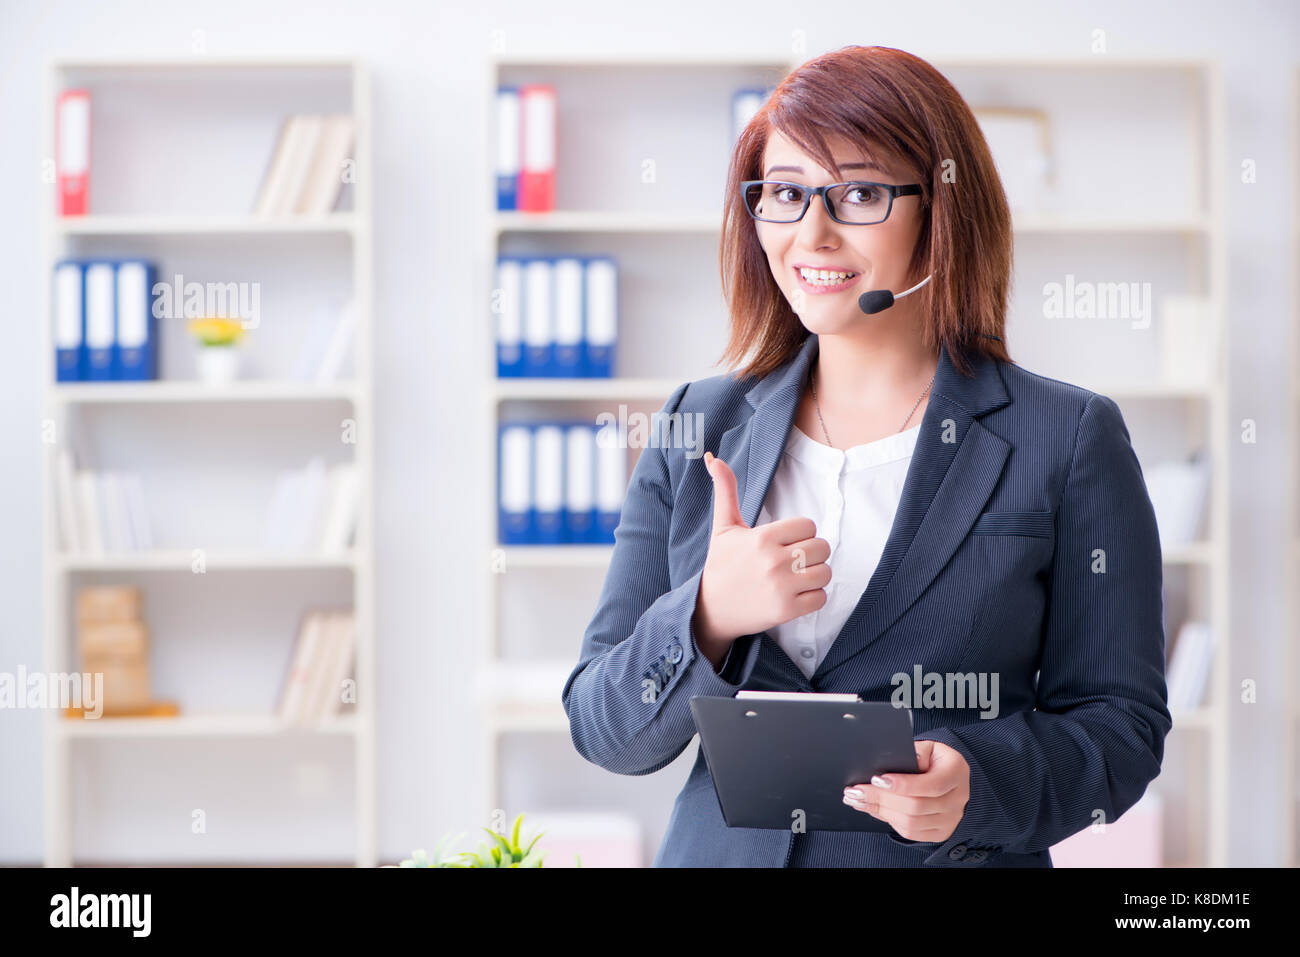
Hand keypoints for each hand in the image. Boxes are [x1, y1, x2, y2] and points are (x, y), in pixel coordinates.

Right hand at [691, 451, 831, 653]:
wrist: (710, 609)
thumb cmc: (720, 565)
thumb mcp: (723, 526)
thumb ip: (725, 490)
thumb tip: (712, 457)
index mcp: (763, 537)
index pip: (809, 525)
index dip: (801, 533)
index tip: (787, 542)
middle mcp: (774, 561)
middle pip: (822, 547)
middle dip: (811, 553)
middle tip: (794, 561)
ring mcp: (782, 587)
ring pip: (825, 572)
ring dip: (815, 575)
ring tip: (796, 577)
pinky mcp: (787, 610)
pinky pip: (821, 597)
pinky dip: (813, 597)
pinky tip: (796, 595)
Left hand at [842, 739, 969, 842]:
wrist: (951, 778)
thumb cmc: (935, 760)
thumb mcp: (929, 748)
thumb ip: (914, 753)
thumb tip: (894, 760)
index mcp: (956, 773)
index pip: (931, 785)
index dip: (902, 785)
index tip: (877, 780)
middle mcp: (957, 800)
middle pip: (916, 806)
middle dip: (881, 798)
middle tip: (856, 790)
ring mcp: (950, 820)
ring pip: (910, 823)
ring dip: (879, 811)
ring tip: (857, 800)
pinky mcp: (939, 832)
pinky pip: (910, 833)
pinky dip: (887, 820)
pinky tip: (871, 808)